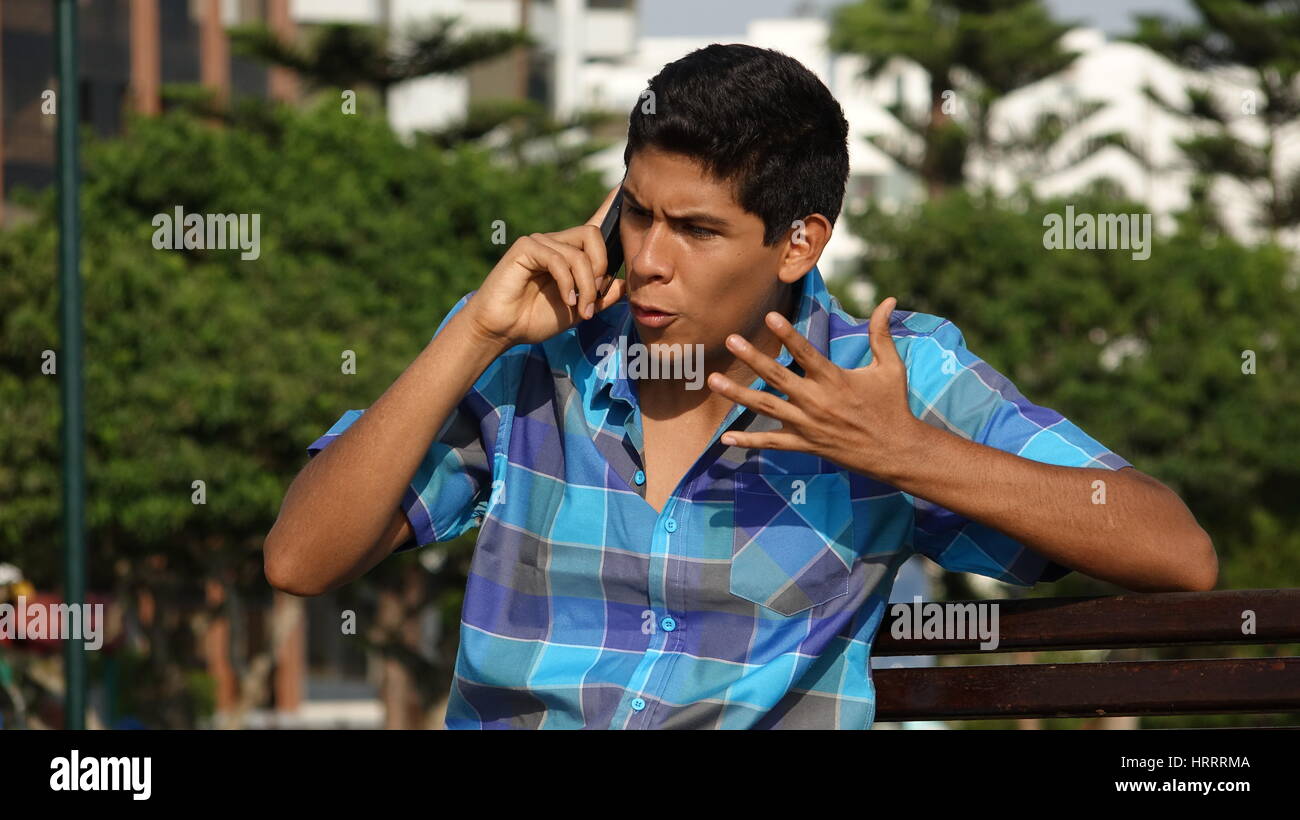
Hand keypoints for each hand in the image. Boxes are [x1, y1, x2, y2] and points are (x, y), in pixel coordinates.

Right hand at [466, 184, 627, 347]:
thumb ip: (601, 297)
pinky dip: (568, 284)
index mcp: (569, 253)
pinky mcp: (525, 248)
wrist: (504, 330)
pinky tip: (567, 301)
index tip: (622, 185)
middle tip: (596, 296)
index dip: (608, 204)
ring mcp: (539, 242)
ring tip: (582, 310)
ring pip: (578, 254)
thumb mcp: (579, 310)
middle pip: (592, 234)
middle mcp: (556, 243)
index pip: (593, 224)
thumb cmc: (536, 319)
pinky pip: (558, 260)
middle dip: (601, 268)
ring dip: (586, 286)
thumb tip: (624, 284)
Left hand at [707, 297, 921, 480]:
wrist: (895, 451)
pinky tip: (725, 438)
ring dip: (738, 394)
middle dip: (752, 358)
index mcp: (834, 380)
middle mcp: (816, 401)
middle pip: (776, 377)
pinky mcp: (805, 445)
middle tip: (731, 340)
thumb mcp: (891, 367)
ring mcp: (807, 425)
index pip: (805, 353)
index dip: (787, 334)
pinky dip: (748, 441)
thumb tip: (889, 299)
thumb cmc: (892, 405)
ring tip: (713, 380)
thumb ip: (882, 333)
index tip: (769, 316)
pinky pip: (771, 443)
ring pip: (765, 408)